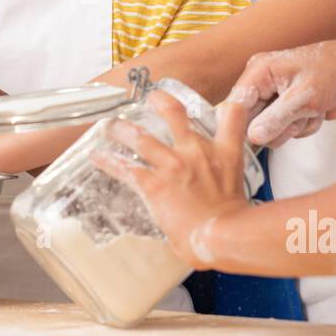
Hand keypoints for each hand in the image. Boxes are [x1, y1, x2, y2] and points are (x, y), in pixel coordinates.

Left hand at [90, 90, 251, 268]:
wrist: (223, 237)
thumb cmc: (233, 226)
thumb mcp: (237, 192)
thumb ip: (221, 182)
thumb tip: (207, 193)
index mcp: (224, 154)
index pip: (232, 116)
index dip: (225, 104)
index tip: (212, 102)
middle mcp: (197, 152)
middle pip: (175, 112)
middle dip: (159, 101)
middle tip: (150, 98)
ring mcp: (174, 165)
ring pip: (141, 137)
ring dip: (122, 130)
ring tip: (110, 126)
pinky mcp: (154, 183)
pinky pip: (125, 168)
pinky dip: (108, 161)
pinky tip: (97, 157)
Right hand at [227, 42, 335, 148]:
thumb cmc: (333, 72)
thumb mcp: (304, 97)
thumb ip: (276, 118)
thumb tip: (252, 137)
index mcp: (258, 71)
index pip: (236, 104)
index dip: (240, 125)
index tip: (251, 142)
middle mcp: (261, 84)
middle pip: (251, 121)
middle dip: (277, 125)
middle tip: (298, 116)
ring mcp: (274, 99)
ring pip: (270, 131)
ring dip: (293, 127)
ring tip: (311, 110)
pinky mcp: (286, 111)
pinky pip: (286, 131)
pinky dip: (303, 127)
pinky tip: (316, 112)